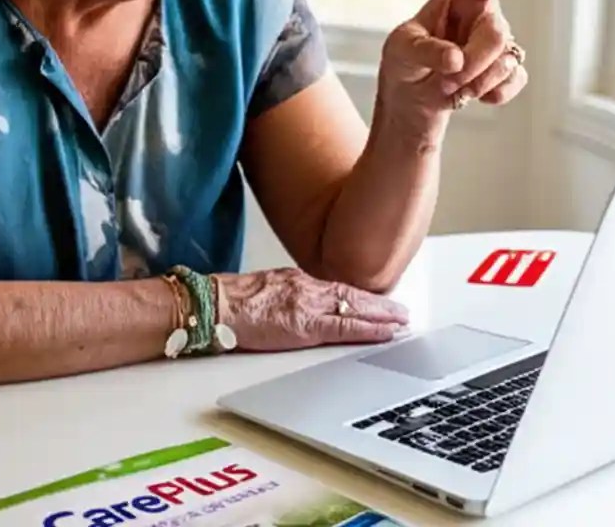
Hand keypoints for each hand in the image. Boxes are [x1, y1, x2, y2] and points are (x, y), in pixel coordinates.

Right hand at [215, 268, 409, 350]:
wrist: (212, 306)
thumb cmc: (228, 303)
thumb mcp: (263, 291)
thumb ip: (285, 297)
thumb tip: (295, 307)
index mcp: (296, 280)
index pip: (336, 287)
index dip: (361, 296)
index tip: (378, 301)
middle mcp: (307, 287)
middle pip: (352, 294)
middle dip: (380, 304)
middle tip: (403, 311)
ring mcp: (308, 305)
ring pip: (355, 307)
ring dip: (382, 316)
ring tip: (402, 322)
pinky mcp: (305, 325)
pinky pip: (345, 327)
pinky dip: (369, 329)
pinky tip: (385, 333)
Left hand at [377, 0, 548, 138]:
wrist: (411, 102)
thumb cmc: (404, 64)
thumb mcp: (401, 51)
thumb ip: (426, 50)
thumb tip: (457, 60)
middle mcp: (483, 16)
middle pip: (497, 35)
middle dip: (473, 62)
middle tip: (446, 79)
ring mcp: (497, 45)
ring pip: (507, 61)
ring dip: (478, 82)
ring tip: (449, 88)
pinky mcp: (505, 71)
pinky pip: (516, 79)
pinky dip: (495, 93)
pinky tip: (477, 96)